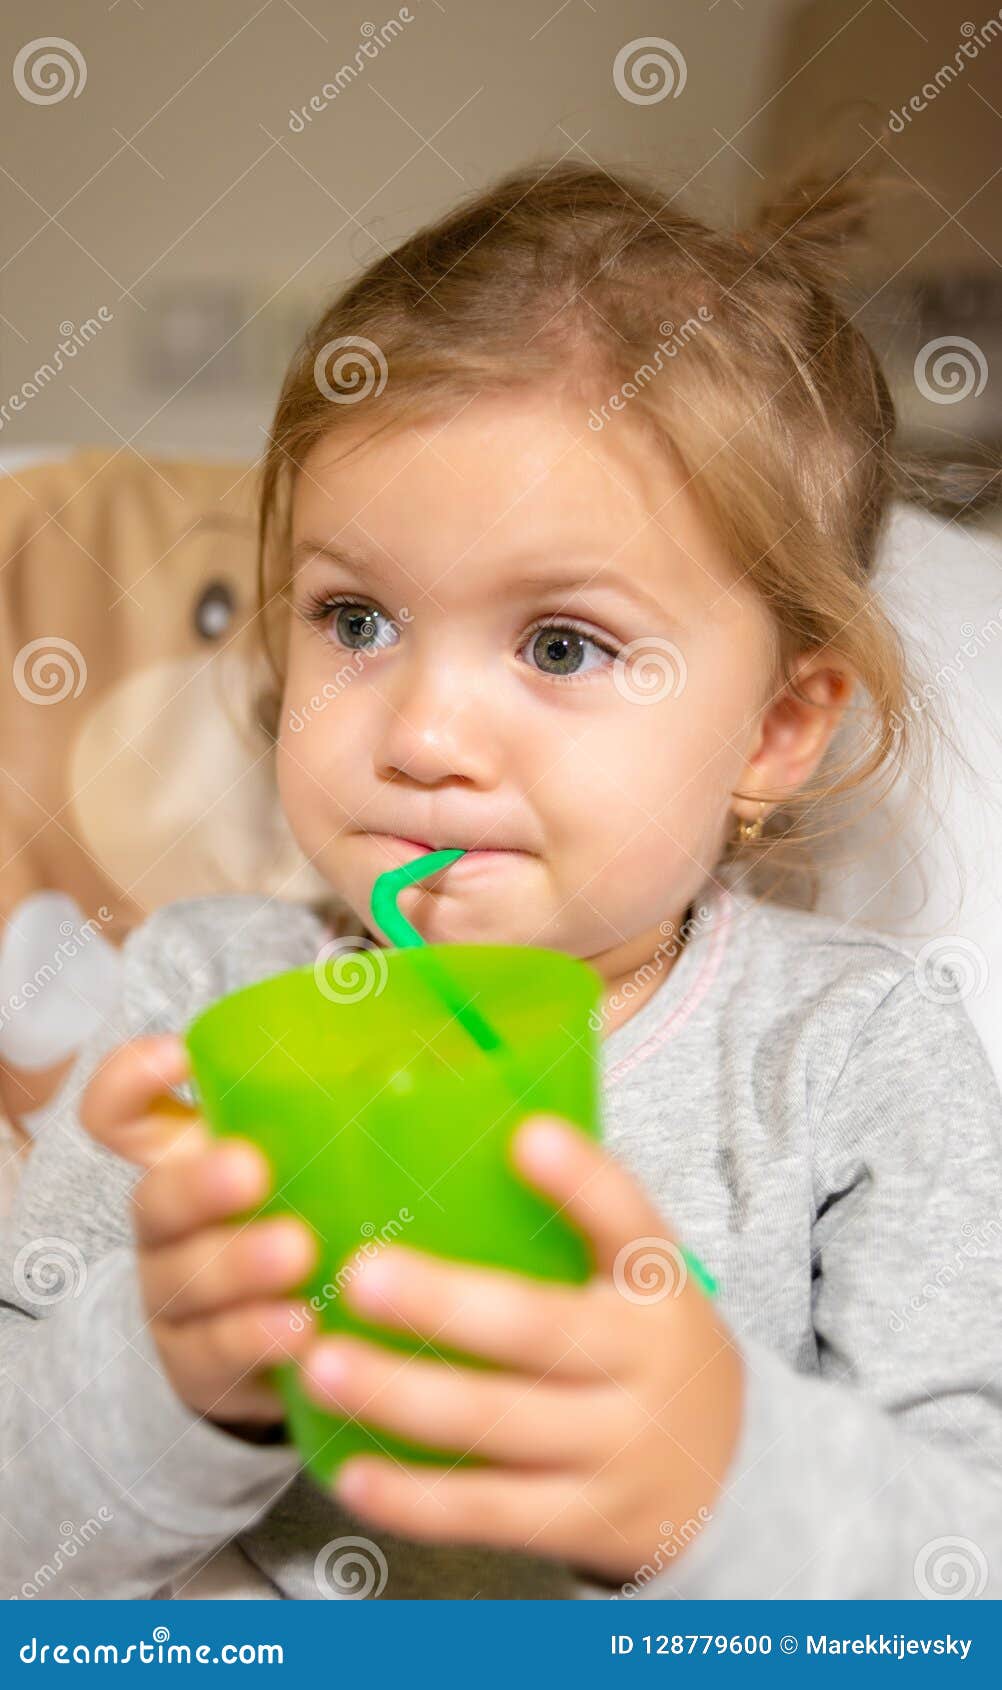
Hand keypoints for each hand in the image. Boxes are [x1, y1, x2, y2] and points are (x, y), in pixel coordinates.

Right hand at [80, 1034, 318, 1429]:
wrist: (294, 1343)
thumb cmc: (315, 1218)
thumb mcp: (317, 1161)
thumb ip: (347, 1118)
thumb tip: (423, 1062)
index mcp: (185, 1161)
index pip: (123, 1113)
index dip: (131, 1080)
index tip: (178, 1056)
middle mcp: (168, 1227)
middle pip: (156, 1199)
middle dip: (200, 1183)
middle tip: (254, 1170)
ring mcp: (176, 1301)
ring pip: (185, 1281)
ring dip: (237, 1266)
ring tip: (299, 1256)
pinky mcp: (200, 1368)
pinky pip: (216, 1356)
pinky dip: (258, 1340)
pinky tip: (304, 1334)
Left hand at [299, 1115, 744, 1584]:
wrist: (733, 1472)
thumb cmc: (644, 1345)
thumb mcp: (637, 1278)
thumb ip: (576, 1219)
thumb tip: (460, 1133)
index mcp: (657, 1284)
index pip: (629, 1220)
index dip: (583, 1181)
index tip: (528, 1136)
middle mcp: (646, 1363)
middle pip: (541, 1329)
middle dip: (444, 1303)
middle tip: (359, 1275)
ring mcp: (619, 1449)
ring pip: (501, 1427)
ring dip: (404, 1398)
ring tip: (322, 1367)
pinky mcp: (589, 1522)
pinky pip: (492, 1513)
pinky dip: (416, 1499)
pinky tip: (351, 1474)